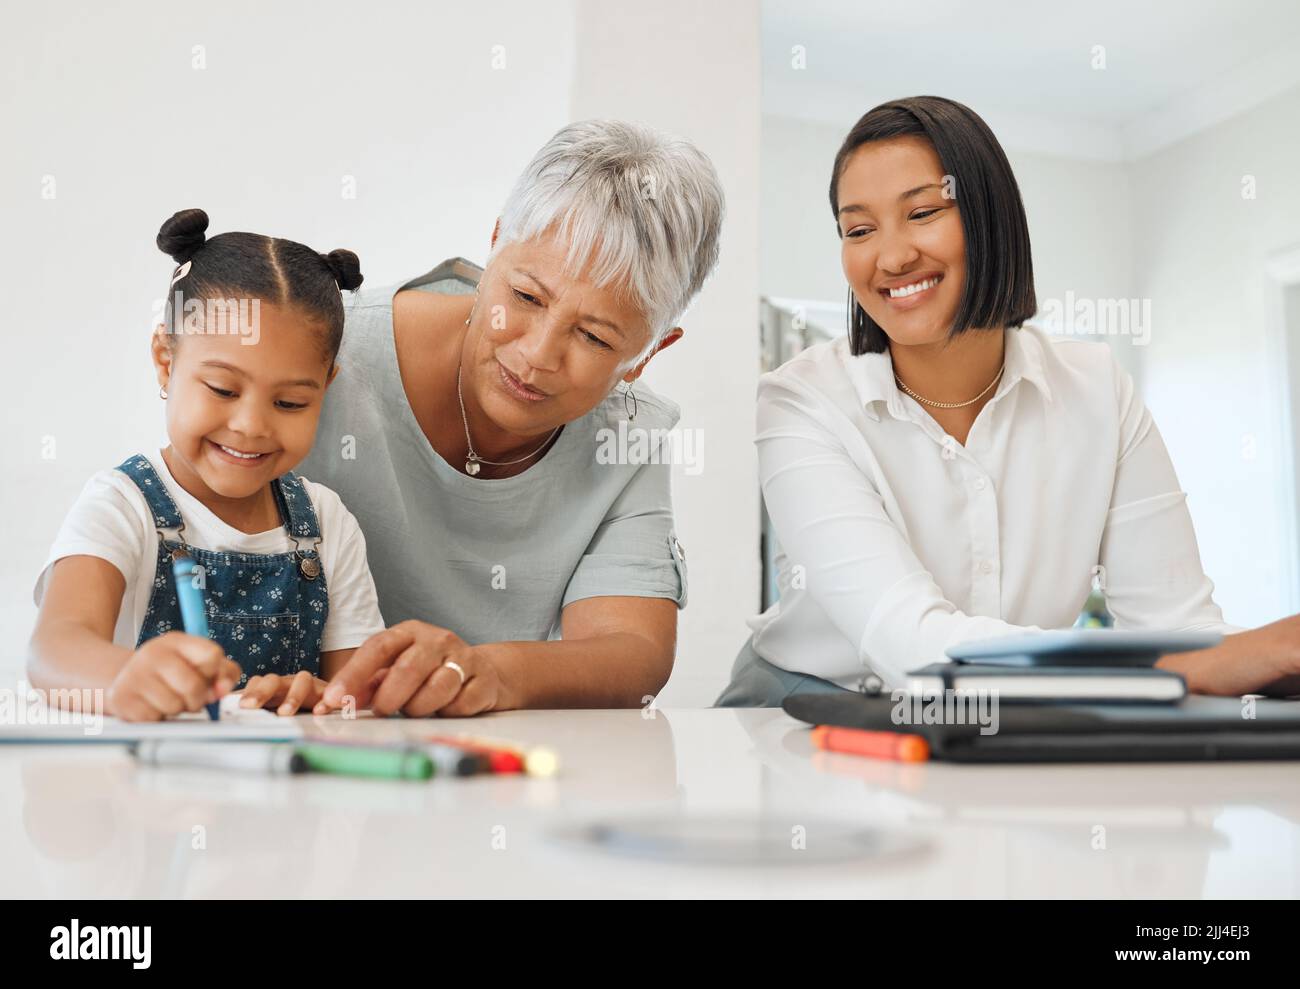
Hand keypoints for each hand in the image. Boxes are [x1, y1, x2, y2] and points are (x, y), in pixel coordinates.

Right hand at [106, 631, 240, 721]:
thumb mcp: (200, 664)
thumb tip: (223, 689)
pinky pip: (154, 718)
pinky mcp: (121, 698)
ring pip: (174, 705)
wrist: (126, 680)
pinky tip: (152, 706)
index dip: (215, 673)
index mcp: (176, 641)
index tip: (207, 676)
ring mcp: (133, 675)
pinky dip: (158, 718)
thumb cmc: (172, 674)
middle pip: (193, 685)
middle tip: (190, 697)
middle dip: (198, 699)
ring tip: (169, 699)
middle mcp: (152, 653)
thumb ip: (224, 673)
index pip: (212, 655)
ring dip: (177, 709)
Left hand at [238, 671, 329, 715]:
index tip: (241, 706)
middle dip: (261, 692)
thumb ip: (256, 709)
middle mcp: (291, 684)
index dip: (249, 691)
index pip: (258, 682)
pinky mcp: (331, 696)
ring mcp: (312, 687)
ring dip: (292, 696)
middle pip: (274, 680)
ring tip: (284, 712)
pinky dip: (326, 701)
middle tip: (250, 706)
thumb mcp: (276, 707)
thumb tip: (228, 712)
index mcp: (275, 688)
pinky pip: (331, 694)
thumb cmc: (299, 705)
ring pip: (302, 681)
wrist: (337, 696)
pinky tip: (319, 711)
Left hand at [317, 621, 512, 716]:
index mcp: (410, 633)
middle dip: (390, 697)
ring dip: (420, 707)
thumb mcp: (395, 670)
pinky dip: (448, 712)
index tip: (334, 699)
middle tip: (383, 711)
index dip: (353, 674)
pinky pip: (462, 704)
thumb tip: (333, 702)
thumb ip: (366, 685)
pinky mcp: (484, 679)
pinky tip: (446, 707)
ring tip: (417, 708)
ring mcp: (465, 658)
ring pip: (438, 688)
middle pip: (408, 668)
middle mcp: (438, 640)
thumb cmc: (429, 672)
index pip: (378, 647)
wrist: (481, 672)